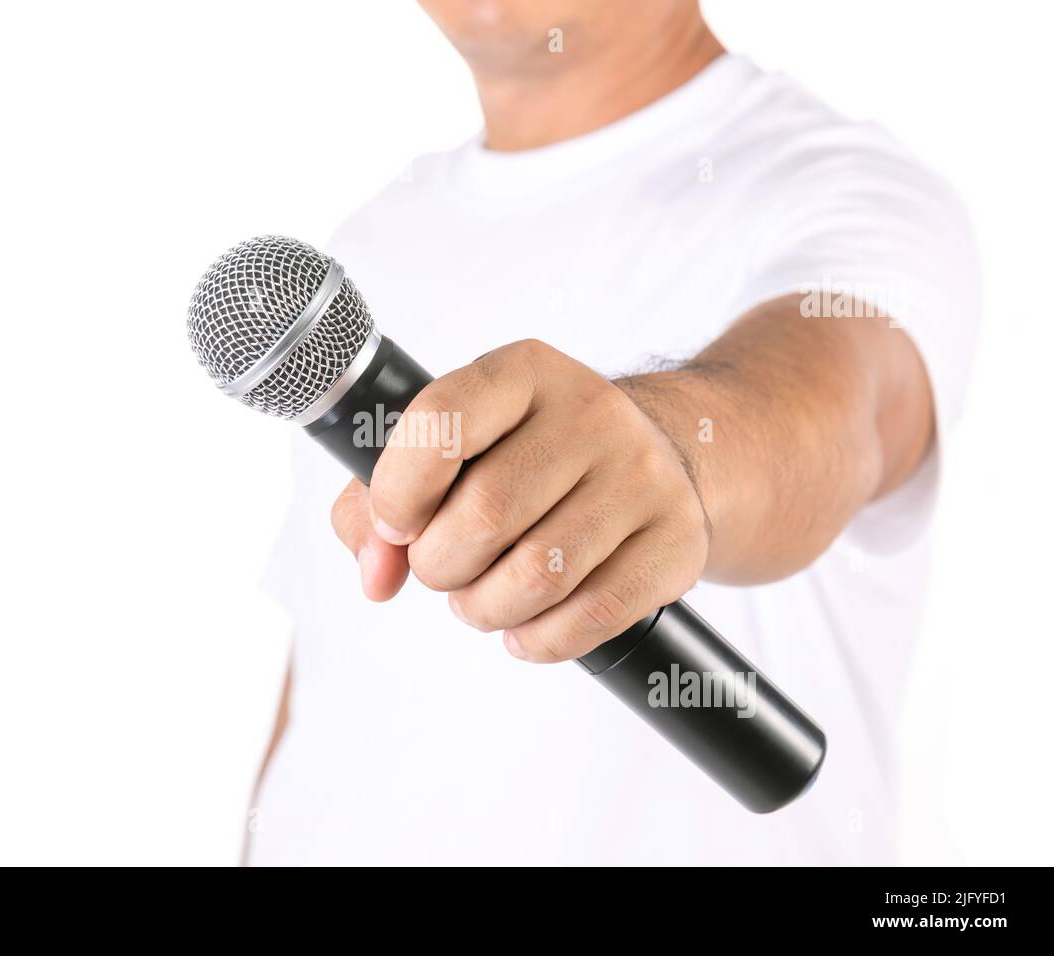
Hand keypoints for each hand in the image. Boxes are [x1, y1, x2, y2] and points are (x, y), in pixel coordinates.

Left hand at [329, 339, 709, 662]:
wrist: (659, 456)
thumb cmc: (528, 459)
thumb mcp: (450, 451)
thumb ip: (377, 506)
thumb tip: (377, 574)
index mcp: (521, 373)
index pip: (441, 420)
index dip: (399, 490)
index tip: (398, 524)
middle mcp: (589, 412)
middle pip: (485, 513)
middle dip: (440, 564)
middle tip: (444, 570)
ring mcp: (642, 476)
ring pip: (539, 574)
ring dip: (485, 608)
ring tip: (481, 599)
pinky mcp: (677, 541)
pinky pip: (593, 615)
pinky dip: (540, 639)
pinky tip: (527, 626)